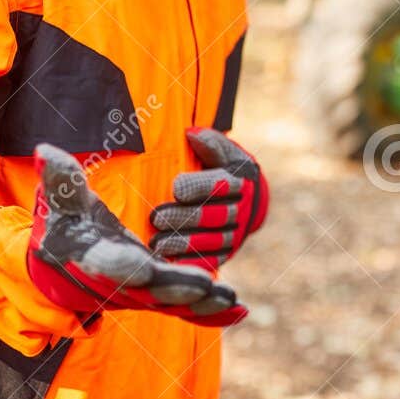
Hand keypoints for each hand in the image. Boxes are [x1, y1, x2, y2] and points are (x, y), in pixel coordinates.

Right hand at [28, 144, 246, 325]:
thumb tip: (47, 150)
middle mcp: (119, 283)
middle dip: (177, 288)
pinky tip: (239, 309)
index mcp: (93, 258)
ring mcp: (140, 294)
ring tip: (231, 297)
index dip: (126, 268)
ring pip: (172, 304)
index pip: (110, 265)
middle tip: (207, 285)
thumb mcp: (59, 204)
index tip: (145, 269)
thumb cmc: (62, 229)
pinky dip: (209, 314)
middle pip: (151, 290)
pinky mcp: (156, 296)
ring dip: (202, 305)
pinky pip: (185, 310)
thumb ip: (60, 181)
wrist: (60, 269)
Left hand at [149, 129, 269, 268]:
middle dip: (184, 218)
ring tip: (157, 243)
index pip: (220, 185)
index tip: (176, 187)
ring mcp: (234, 235)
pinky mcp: (224, 254)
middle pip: (213, 216)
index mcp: (239, 181)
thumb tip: (192, 135)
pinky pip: (209, 262)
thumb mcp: (221, 152)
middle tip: (157, 218)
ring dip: (183, 243)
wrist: (242, 199)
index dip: (199, 186)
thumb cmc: (221, 169)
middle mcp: (240, 210)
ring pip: (211, 242)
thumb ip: (209, 144)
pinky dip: (189, 263)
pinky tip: (168, 261)